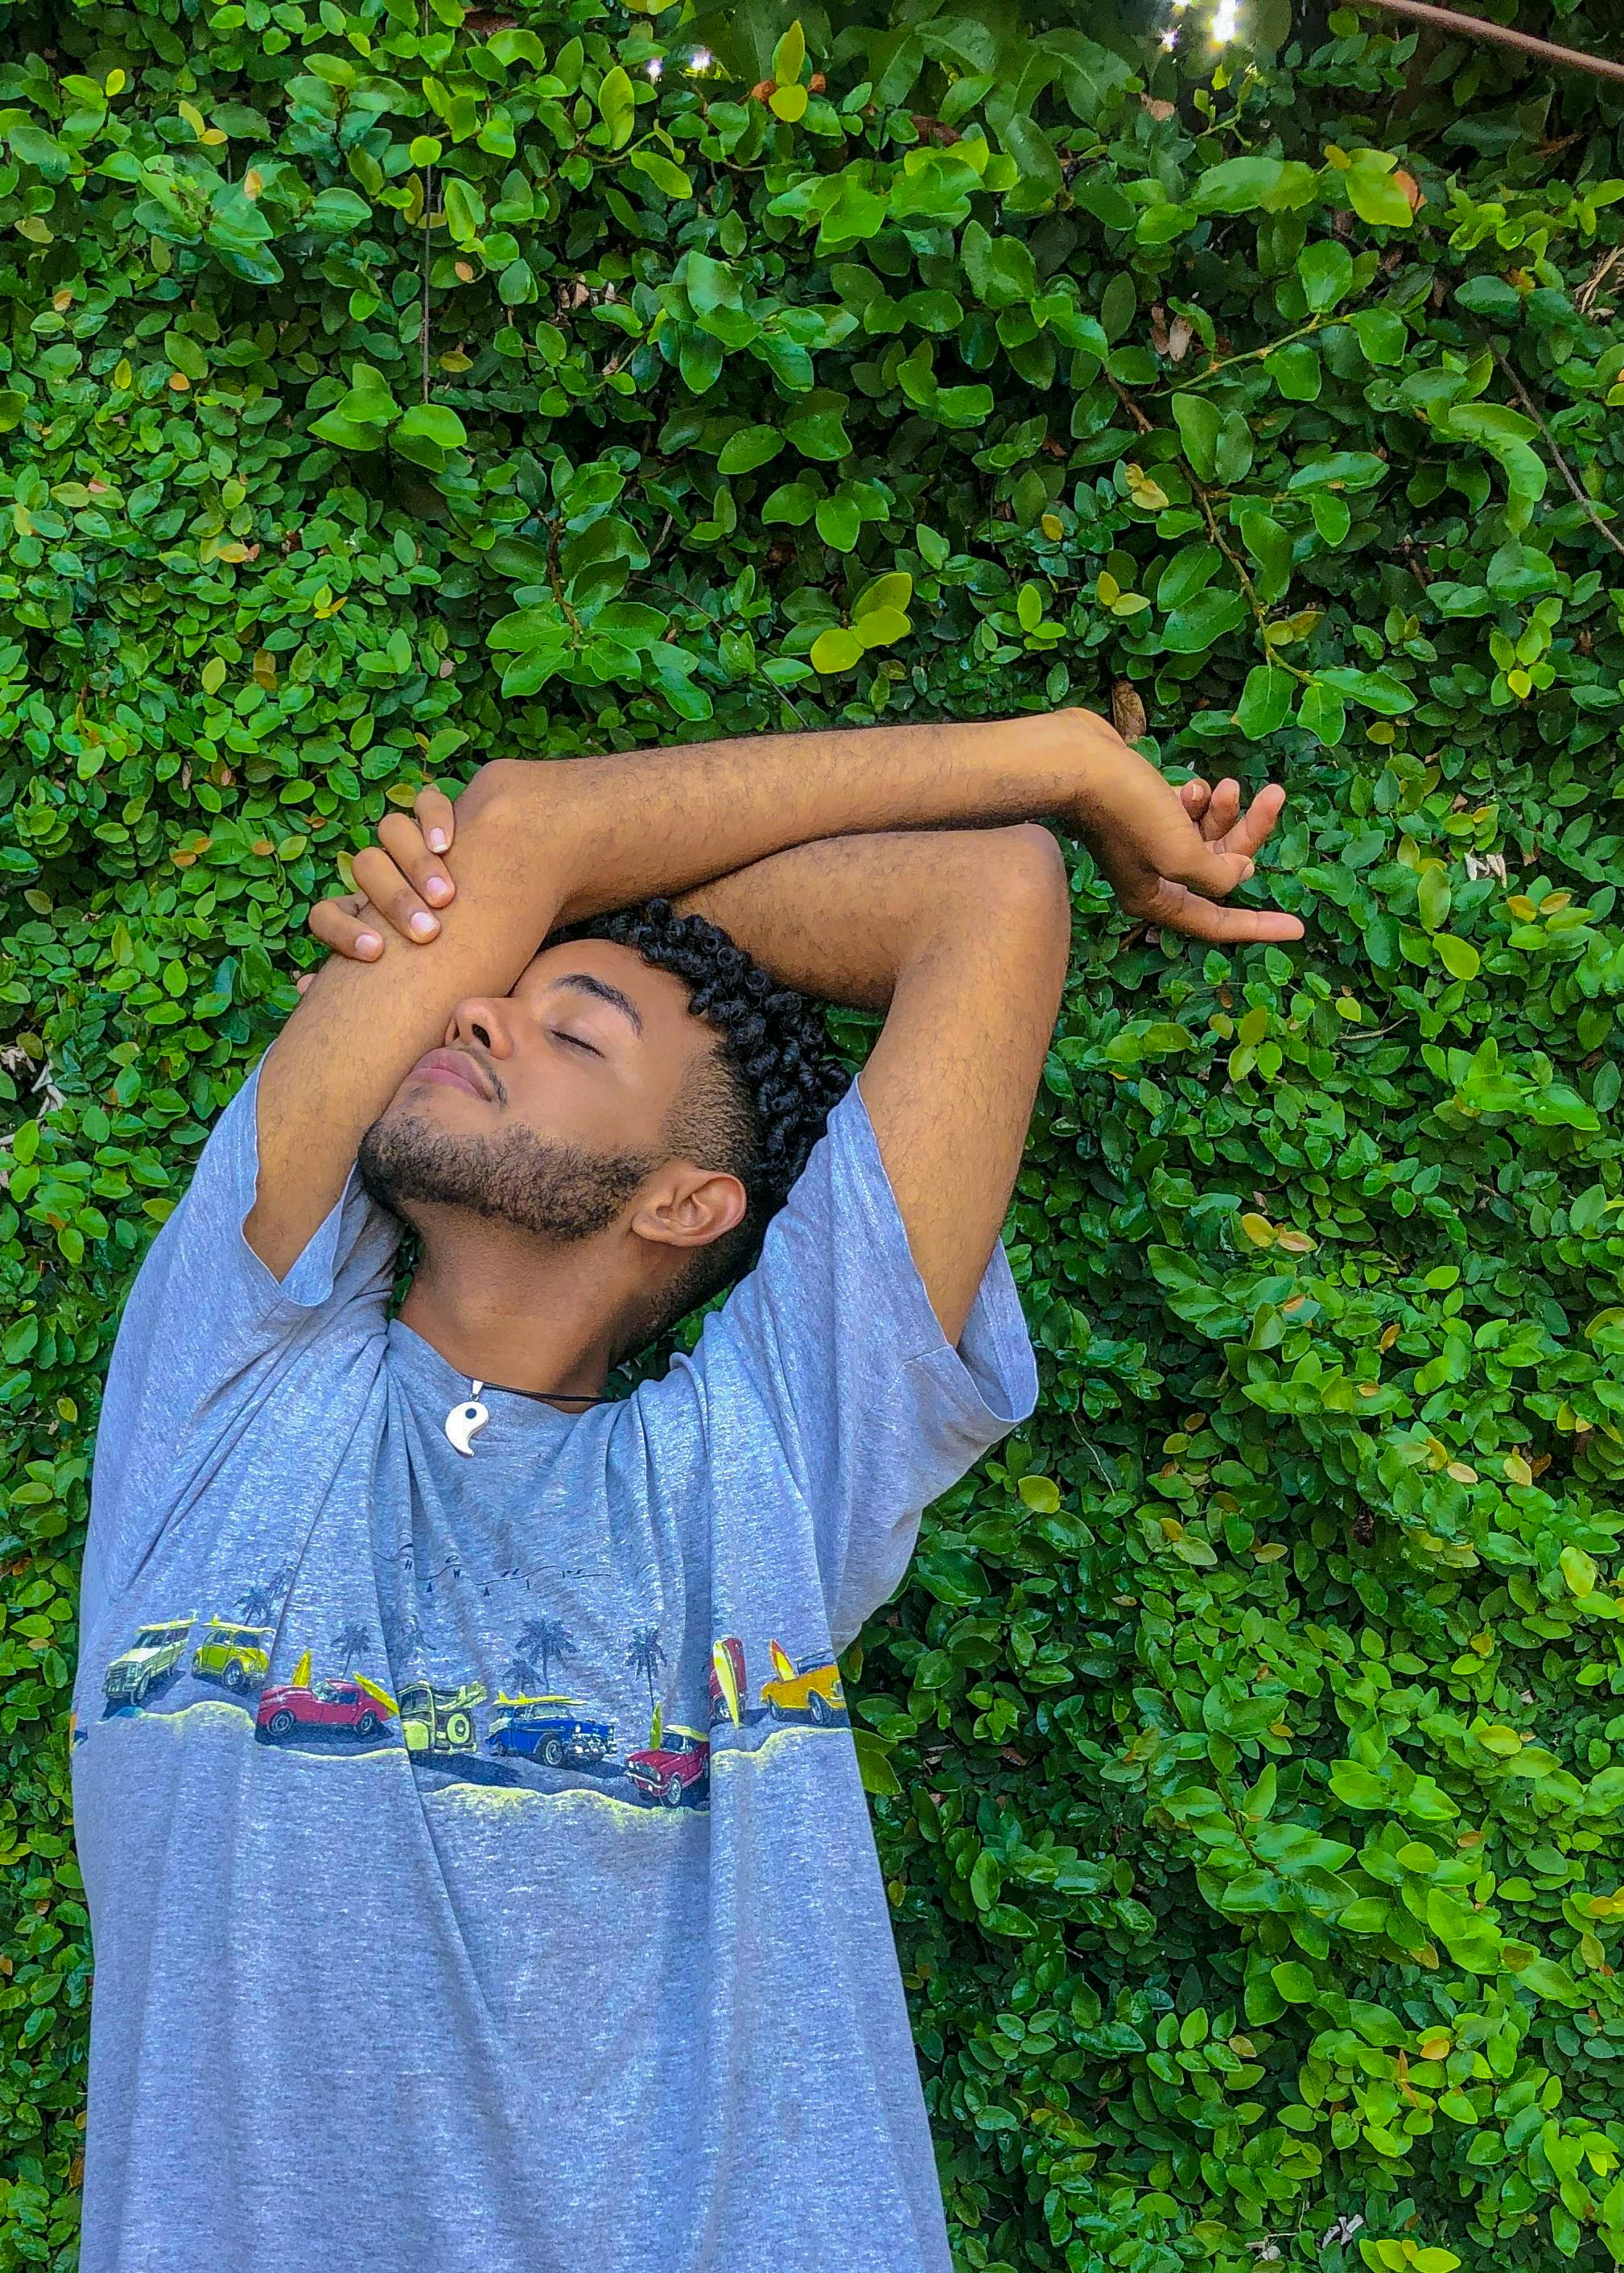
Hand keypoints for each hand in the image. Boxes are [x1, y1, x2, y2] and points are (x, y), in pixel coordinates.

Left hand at [294, 783, 458, 994]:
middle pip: (367, 867)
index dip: (342, 932)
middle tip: (427, 931)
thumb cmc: (458, 965)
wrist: (501, 921)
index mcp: (365, 915)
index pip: (327, 914)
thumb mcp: (424, 986)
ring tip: (446, 896)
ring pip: (392, 830)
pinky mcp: (440, 819)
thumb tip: (307, 989)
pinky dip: (434, 818)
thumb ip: (378, 992)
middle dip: (395, 900)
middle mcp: (381, 874)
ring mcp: (408, 843)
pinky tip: (448, 845)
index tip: (376, 953)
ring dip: (415, 863)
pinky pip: (428, 802)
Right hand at [1071, 738, 1304, 943]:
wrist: (1081, 761)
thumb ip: (1217, 875)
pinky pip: (1189, 813)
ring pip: (1208, 835)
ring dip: (1225, 810)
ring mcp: (1150, 843)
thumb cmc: (1129, 810)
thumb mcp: (1181, 853)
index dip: (1259, 926)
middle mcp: (1153, 877)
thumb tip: (1240, 873)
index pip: (1216, 923)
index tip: (1299, 928)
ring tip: (1229, 785)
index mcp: (1155, 899)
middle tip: (1274, 796)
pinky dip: (1197, 798)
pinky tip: (1190, 784)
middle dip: (1249, 834)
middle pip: (1220, 868)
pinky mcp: (1147, 811)